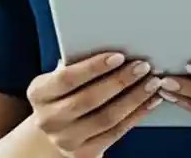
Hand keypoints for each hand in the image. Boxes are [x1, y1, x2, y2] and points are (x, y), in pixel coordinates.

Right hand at [26, 52, 162, 156]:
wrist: (54, 132)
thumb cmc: (65, 93)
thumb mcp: (60, 78)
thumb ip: (78, 62)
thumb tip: (113, 44)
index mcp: (39, 93)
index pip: (66, 78)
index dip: (93, 67)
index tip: (118, 55)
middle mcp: (48, 119)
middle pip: (89, 99)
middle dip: (120, 81)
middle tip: (142, 66)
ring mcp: (66, 140)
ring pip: (106, 118)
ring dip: (134, 98)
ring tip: (152, 82)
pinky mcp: (85, 154)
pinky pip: (116, 133)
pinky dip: (137, 115)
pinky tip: (150, 101)